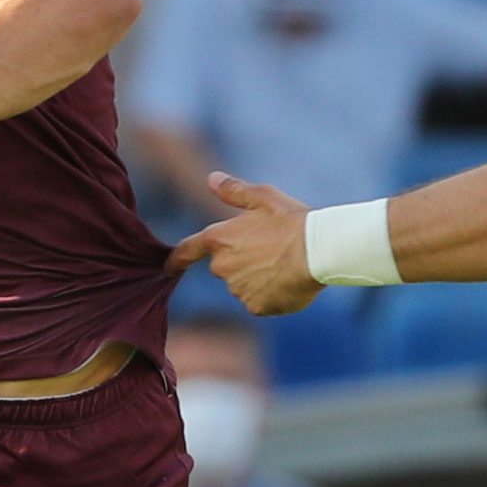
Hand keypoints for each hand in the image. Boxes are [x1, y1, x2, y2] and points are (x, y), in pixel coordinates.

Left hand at [167, 172, 322, 315]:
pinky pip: (259, 302)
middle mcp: (222, 267)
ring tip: (284, 264)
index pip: (187, 251)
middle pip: (224, 267)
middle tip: (270, 249)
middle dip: (240, 261)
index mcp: (219, 239)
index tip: (168, 267)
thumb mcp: (263, 197)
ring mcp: (238, 290)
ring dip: (256, 278)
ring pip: (243, 285)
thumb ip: (234, 190)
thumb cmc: (292, 220)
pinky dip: (271, 295)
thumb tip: (212, 179)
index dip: (175, 259)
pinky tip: (288, 282)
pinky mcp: (256, 306)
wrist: (318, 251)